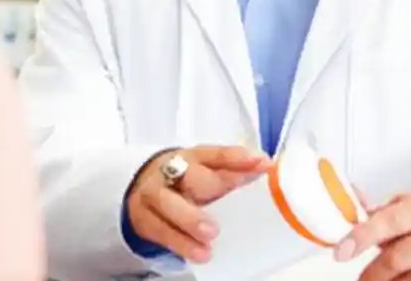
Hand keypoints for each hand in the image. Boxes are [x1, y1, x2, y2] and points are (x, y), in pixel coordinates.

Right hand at [125, 145, 271, 262]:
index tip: (261, 163)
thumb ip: (234, 172)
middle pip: (186, 179)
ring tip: (206, 248)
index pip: (215, 155)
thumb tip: (266, 167)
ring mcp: (153, 194)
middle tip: (215, 228)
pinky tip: (197, 254)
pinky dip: (179, 243)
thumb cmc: (186, 181)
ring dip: (187, 227)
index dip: (237, 158)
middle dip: (209, 192)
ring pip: (166, 206)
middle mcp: (171, 171)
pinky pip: (160, 230)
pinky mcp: (145, 218)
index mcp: (193, 157)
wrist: (144, 186)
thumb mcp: (207, 173)